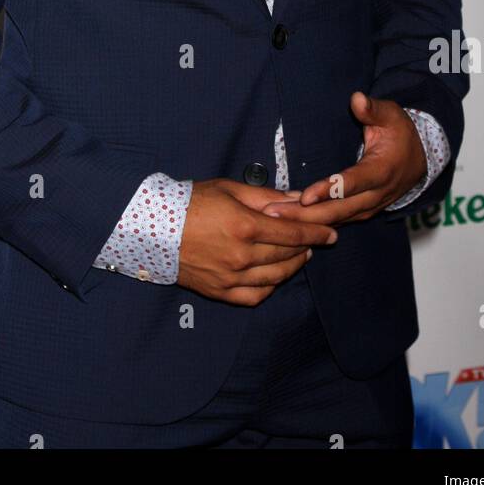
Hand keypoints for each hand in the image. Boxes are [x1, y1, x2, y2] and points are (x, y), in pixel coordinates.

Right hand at [177, 178, 338, 304]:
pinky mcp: (220, 292)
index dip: (316, 234)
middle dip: (307, 247)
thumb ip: (265, 196)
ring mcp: (231, 277)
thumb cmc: (190, 201)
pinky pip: (255, 295)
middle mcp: (241, 255)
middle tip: (317, 241)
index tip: (331, 232)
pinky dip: (271, 286)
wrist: (152, 228)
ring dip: (293, 266)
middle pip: (287, 255)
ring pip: (275, 276)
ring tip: (300, 256)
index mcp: (245, 226)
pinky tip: (275, 275)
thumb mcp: (229, 189)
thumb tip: (297, 199)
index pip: (293, 234)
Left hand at [258, 93, 427, 227]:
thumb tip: (357, 98)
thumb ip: (373, 109)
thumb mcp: (391, 115)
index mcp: (382, 171)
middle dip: (304, 215)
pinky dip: (311, 224)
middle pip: (338, 210)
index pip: (353, 183)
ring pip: (334, 220)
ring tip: (273, 219)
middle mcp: (375, 195)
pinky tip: (287, 221)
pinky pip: (334, 222)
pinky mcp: (359, 214)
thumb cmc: (400, 134)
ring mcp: (368, 208)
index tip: (306, 197)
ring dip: (303, 223)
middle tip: (272, 213)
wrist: (419, 162)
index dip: (330, 190)